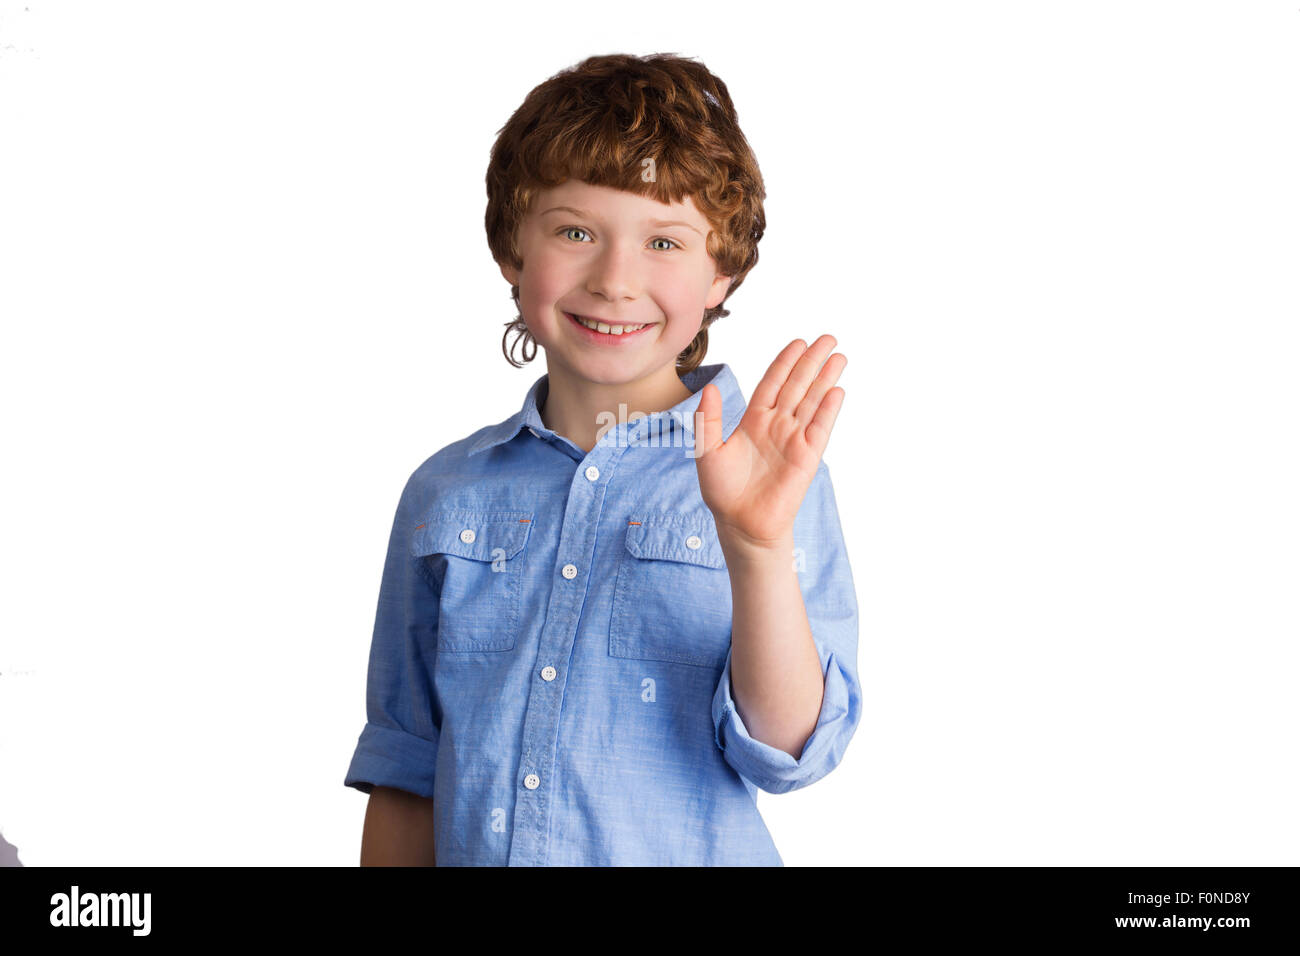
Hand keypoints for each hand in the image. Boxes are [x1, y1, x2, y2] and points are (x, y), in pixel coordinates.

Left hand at [693, 335, 846, 552]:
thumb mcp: (707, 452)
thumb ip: (708, 420)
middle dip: (812, 362)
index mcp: (754, 420)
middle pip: (798, 385)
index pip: (773, 383)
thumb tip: (710, 388)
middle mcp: (777, 425)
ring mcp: (794, 439)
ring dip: (825, 378)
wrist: (741, 525)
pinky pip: (820, 428)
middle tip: (828, 338)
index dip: (785, 362)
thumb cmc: (723, 491)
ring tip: (839, 356)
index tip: (798, 342)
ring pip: (812, 401)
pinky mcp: (807, 457)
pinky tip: (836, 390)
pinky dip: (828, 409)